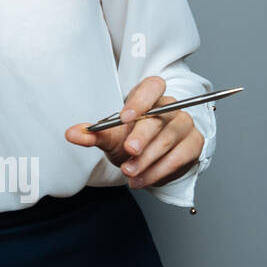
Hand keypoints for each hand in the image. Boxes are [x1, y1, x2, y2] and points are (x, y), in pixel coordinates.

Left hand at [65, 75, 203, 188]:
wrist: (147, 158)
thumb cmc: (130, 139)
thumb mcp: (110, 136)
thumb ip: (92, 134)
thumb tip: (72, 134)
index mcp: (149, 95)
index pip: (152, 87)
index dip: (140, 100)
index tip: (124, 116)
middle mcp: (170, 107)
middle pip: (159, 118)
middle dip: (142, 138)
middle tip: (129, 152)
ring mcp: (184, 124)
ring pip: (170, 140)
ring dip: (148, 160)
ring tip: (130, 172)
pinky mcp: (194, 143)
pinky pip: (180, 157)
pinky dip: (159, 171)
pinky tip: (143, 178)